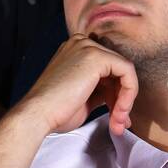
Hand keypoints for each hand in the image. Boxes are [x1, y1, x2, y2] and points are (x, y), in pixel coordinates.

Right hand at [15, 34, 137, 135]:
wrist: (38, 115)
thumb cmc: (55, 112)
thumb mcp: (83, 97)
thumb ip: (101, 90)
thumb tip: (121, 97)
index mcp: (75, 52)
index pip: (107, 70)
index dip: (114, 95)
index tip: (115, 117)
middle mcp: (81, 44)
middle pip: (116, 70)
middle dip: (121, 99)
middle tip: (118, 123)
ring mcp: (88, 47)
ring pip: (124, 71)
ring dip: (125, 100)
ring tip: (118, 122)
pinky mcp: (97, 56)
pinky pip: (127, 71)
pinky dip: (129, 93)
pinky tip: (119, 111)